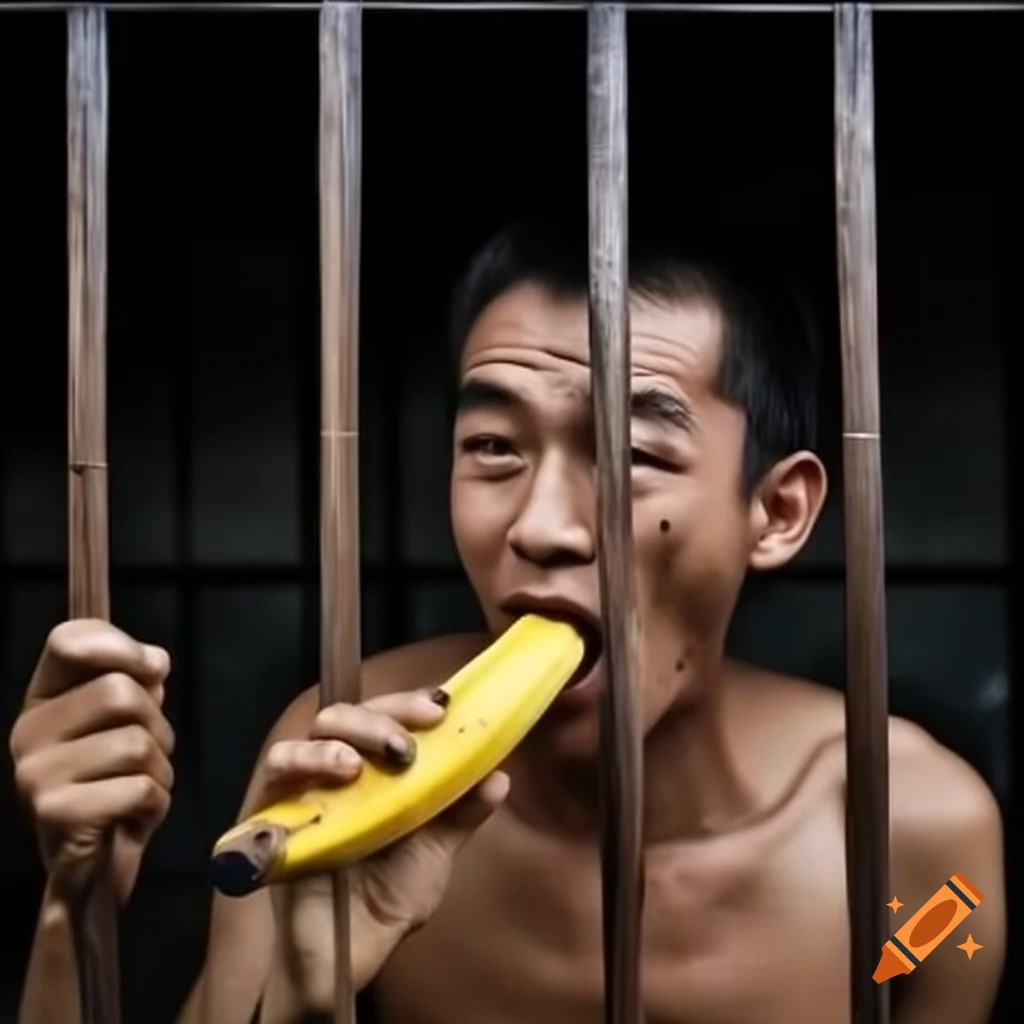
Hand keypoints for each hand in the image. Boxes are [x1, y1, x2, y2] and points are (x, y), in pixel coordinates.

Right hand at [9, 619, 173, 904]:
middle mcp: (28, 732)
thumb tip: (154, 663)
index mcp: (43, 700)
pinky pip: (139, 788)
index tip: (153, 669)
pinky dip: (155, 803)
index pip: (68, 641)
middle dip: (158, 725)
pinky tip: (133, 817)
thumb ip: (139, 686)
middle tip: (148, 755)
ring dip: (160, 769)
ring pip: (137, 743)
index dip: (120, 645)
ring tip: (139, 788)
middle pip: (120, 692)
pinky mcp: (57, 813)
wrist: (94, 867)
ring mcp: (37, 774)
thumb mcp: (128, 726)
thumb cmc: (115, 785)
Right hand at [255, 690, 508, 999]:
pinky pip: (277, 767)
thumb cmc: (386, 899)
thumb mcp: (434, 854)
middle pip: (353, 714)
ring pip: (315, 731)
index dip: (412, 704)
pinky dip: (302, 759)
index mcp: (382, 770)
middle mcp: (344, 768)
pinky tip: (334, 775)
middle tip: (407, 744)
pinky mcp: (271, 808)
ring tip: (359, 765)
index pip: (391, 716)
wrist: (345, 955)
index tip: (441, 707)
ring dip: (342, 736)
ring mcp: (306, 784)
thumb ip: (462, 814)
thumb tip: (500, 776)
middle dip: (381, 717)